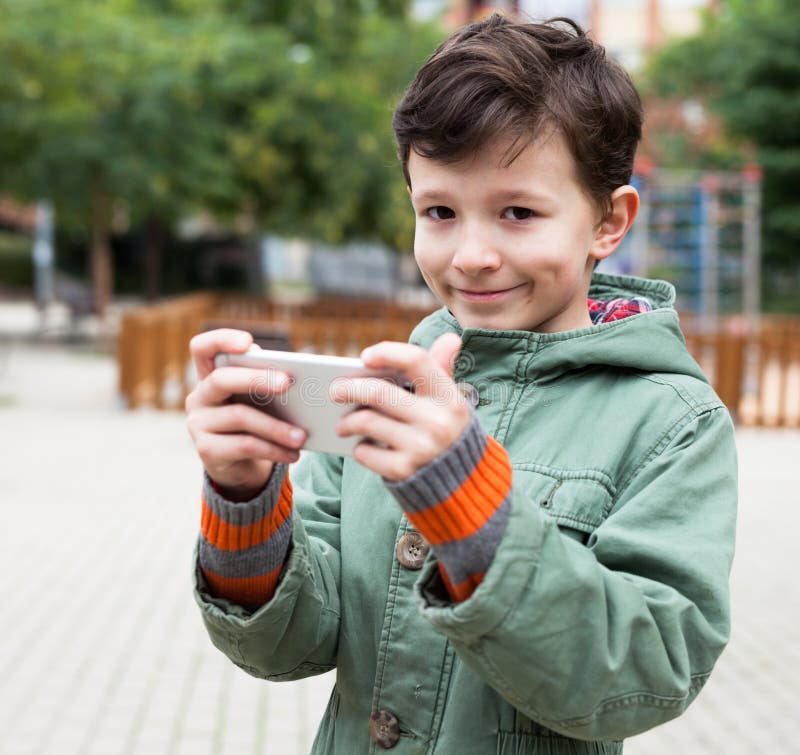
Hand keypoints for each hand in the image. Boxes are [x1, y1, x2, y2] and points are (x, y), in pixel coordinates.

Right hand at [185, 329, 306, 499]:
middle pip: (221, 379)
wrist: (240, 466)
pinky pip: (245, 446)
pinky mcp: (206, 450)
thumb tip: (288, 376)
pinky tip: (293, 453)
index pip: (202, 348)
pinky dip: (274, 449)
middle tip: (287, 383)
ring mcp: (198, 424)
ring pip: (240, 417)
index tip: (248, 342)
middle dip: (257, 378)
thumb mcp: (258, 400)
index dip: (220, 340)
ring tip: (301, 435)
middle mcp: (199, 397)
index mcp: (210, 375)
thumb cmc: (254, 422)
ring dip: (276, 427)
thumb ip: (265, 382)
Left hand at [333, 333, 469, 480]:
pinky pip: (365, 452)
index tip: (364, 357)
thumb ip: (442, 372)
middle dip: (348, 388)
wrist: (466, 488)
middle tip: (334, 390)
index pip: (416, 360)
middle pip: (378, 392)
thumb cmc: (450, 435)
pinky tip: (361, 447)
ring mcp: (421, 448)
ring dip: (347, 422)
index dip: (387, 352)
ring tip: (342, 424)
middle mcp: (438, 421)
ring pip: (366, 421)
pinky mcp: (405, 471)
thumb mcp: (453, 404)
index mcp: (450, 398)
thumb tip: (450, 339)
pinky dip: (358, 449)